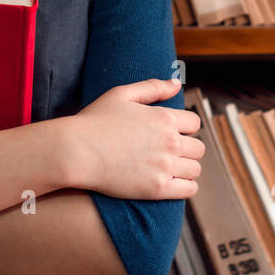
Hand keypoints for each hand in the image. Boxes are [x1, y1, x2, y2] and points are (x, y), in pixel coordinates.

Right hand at [68, 78, 202, 199]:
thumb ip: (152, 87)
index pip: (194, 123)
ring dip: (186, 168)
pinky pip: (189, 189)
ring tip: (169, 167)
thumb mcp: (121, 94)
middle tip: (168, 152)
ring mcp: (165, 166)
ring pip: (195, 169)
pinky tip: (171, 182)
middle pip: (198, 147)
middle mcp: (170, 141)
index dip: (184, 127)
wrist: (76, 151)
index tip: (171, 133)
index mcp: (164, 118)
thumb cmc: (94, 121)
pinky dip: (185, 186)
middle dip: (186, 148)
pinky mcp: (157, 188)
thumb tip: (177, 85)